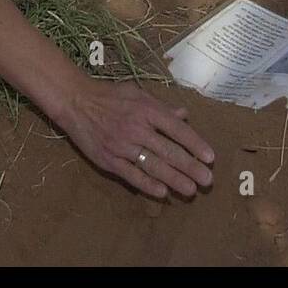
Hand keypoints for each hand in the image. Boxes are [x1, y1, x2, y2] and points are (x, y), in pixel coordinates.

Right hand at [59, 79, 214, 198]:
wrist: (77, 103)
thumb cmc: (111, 96)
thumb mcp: (138, 94)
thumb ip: (161, 107)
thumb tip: (184, 115)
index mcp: (147, 110)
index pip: (177, 129)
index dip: (195, 144)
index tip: (210, 157)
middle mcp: (137, 128)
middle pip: (168, 151)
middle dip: (190, 166)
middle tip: (207, 180)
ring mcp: (123, 146)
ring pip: (153, 166)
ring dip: (174, 179)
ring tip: (190, 189)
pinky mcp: (109, 160)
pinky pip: (132, 175)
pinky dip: (148, 184)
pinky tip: (162, 193)